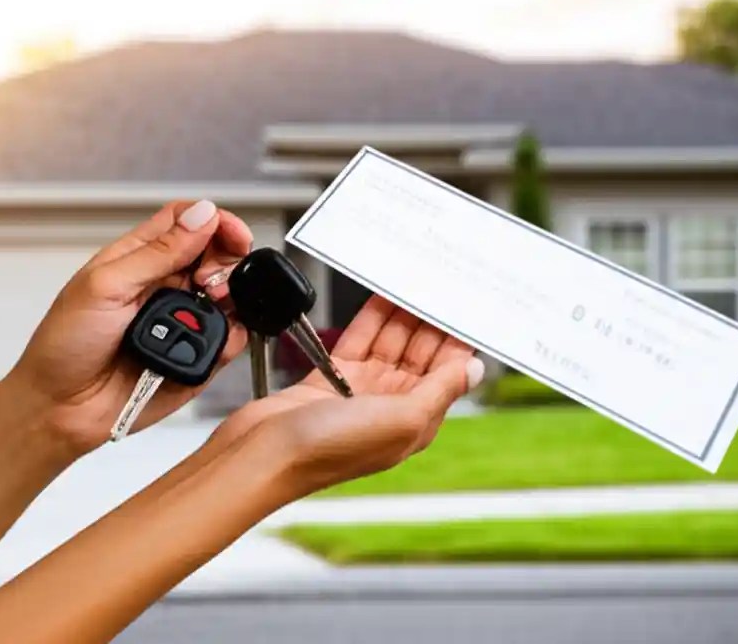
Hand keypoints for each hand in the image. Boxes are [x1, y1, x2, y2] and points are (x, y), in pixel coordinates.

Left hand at [1, 200, 251, 453]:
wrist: (60, 408)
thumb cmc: (65, 344)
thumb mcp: (105, 287)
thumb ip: (157, 251)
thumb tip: (202, 216)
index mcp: (139, 259)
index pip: (187, 221)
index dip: (215, 220)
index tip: (234, 235)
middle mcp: (165, 286)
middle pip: (216, 255)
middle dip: (226, 262)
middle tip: (211, 281)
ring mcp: (183, 321)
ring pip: (230, 297)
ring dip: (231, 299)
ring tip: (210, 309)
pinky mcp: (195, 357)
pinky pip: (229, 340)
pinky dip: (232, 337)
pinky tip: (214, 342)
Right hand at [215, 297, 483, 494]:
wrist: (263, 455)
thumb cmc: (326, 450)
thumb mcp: (400, 421)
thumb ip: (440, 392)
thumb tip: (474, 370)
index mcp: (415, 422)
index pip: (448, 373)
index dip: (457, 340)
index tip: (465, 308)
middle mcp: (391, 407)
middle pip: (420, 354)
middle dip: (430, 321)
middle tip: (439, 285)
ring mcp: (360, 392)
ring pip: (390, 342)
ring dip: (402, 314)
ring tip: (415, 282)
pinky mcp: (329, 379)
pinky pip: (358, 340)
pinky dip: (371, 318)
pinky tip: (381, 296)